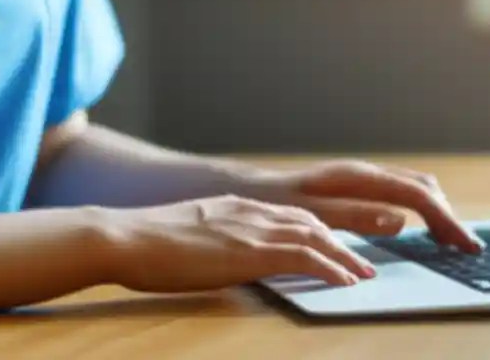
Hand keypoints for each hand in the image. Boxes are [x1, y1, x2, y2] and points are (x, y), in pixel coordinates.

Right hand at [101, 195, 376, 291]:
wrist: (126, 237)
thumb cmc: (144, 244)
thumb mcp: (187, 235)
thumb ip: (211, 239)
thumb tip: (217, 256)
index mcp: (234, 207)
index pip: (288, 214)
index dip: (316, 231)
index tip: (333, 245)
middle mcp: (249, 212)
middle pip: (310, 222)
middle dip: (339, 241)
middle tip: (361, 262)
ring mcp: (251, 229)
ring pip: (314, 237)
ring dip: (344, 256)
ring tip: (363, 275)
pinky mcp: (250, 251)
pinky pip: (303, 257)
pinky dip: (330, 268)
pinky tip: (345, 282)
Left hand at [240, 160, 483, 252]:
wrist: (252, 191)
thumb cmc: (277, 203)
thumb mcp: (313, 214)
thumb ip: (356, 216)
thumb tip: (400, 219)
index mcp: (358, 178)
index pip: (416, 195)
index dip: (445, 219)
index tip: (463, 243)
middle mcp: (365, 173)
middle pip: (422, 188)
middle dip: (448, 215)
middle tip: (466, 247)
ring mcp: (362, 178)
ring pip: (414, 187)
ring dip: (437, 211)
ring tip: (450, 239)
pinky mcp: (358, 187)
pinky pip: (400, 192)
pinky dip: (420, 208)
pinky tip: (422, 226)